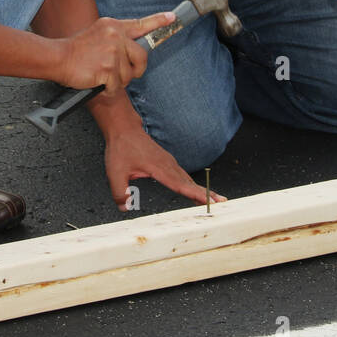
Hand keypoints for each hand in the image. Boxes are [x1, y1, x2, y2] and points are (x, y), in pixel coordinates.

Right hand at [59, 12, 173, 93]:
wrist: (57, 58)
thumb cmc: (76, 50)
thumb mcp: (98, 34)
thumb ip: (116, 38)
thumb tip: (133, 50)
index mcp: (113, 26)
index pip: (141, 23)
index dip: (159, 21)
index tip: (172, 17)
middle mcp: (115, 36)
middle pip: (141, 56)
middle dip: (137, 69)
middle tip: (124, 73)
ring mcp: (112, 52)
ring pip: (129, 74)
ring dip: (117, 81)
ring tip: (101, 74)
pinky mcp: (108, 68)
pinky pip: (116, 85)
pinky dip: (108, 89)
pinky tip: (97, 82)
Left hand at [104, 127, 225, 209]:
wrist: (124, 129)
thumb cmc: (121, 148)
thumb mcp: (115, 172)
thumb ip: (119, 192)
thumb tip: (125, 207)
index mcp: (159, 168)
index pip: (180, 185)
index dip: (195, 194)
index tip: (208, 201)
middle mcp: (168, 165)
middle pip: (190, 183)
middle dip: (207, 193)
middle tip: (222, 203)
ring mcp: (169, 163)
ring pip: (188, 179)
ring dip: (201, 189)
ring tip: (214, 199)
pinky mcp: (167, 162)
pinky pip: (183, 175)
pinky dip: (192, 184)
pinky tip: (194, 190)